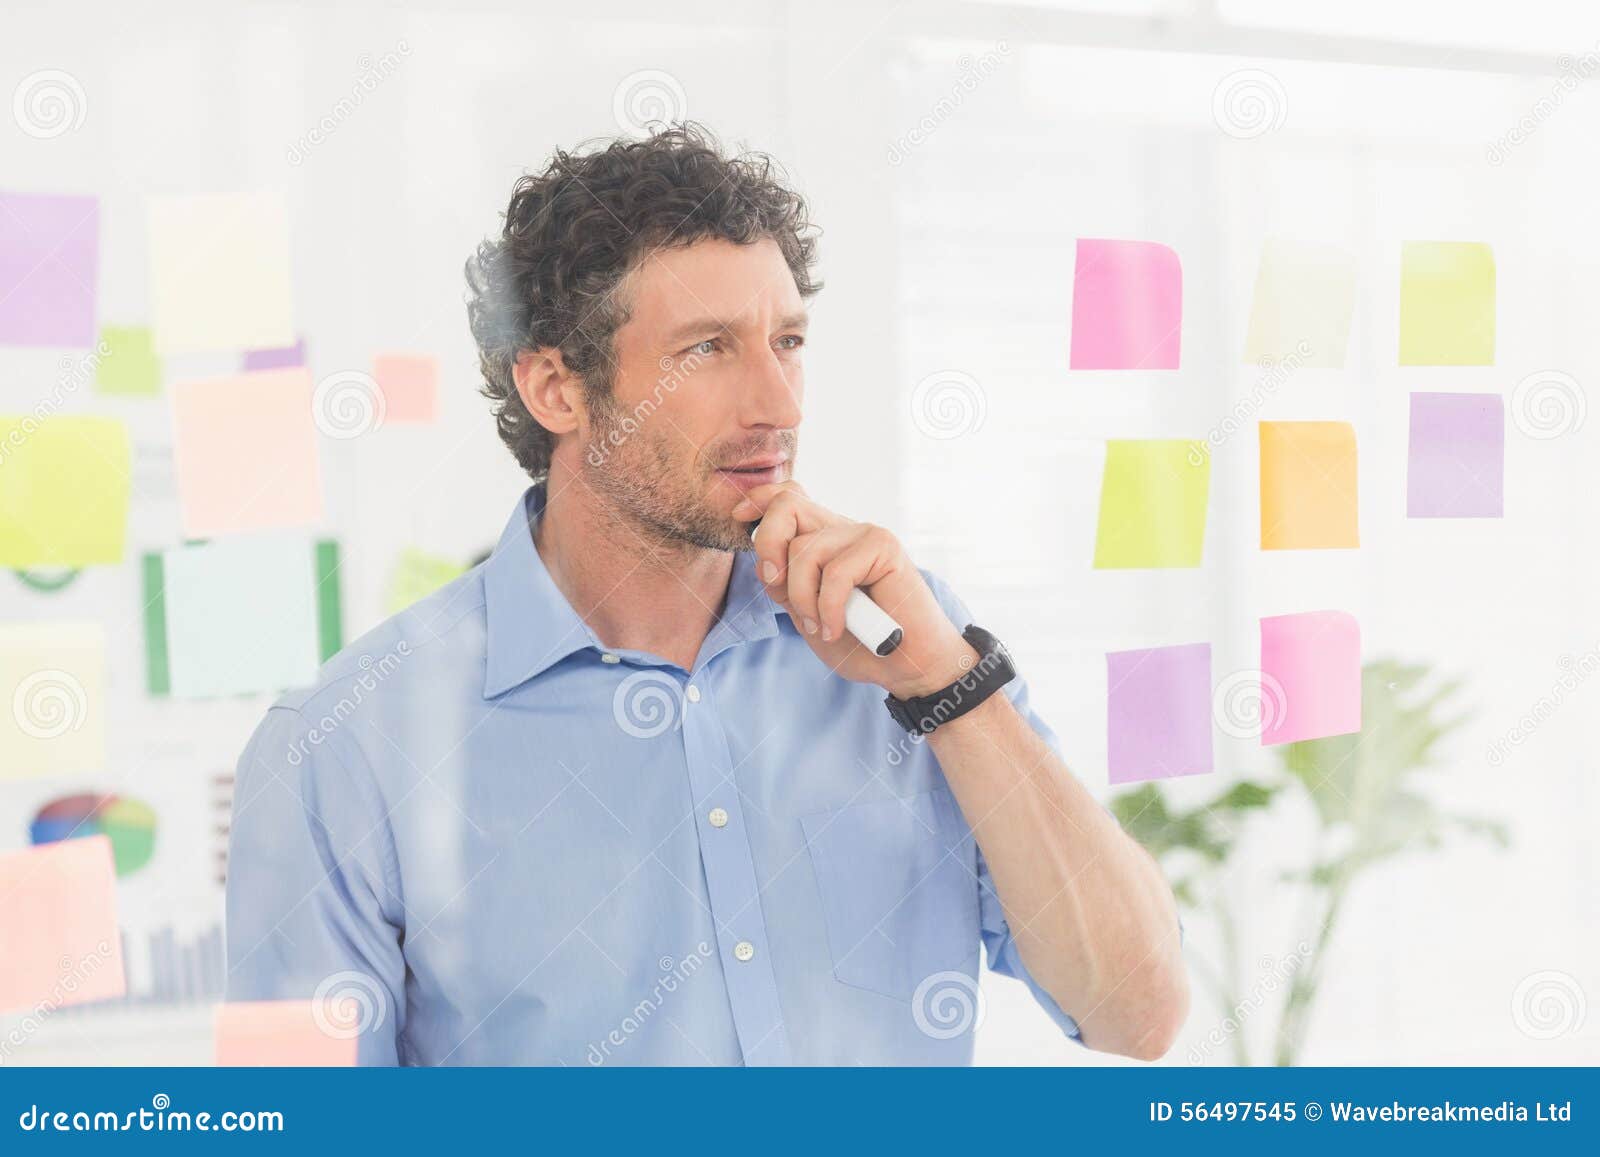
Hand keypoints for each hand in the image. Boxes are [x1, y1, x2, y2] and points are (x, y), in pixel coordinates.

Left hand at [730, 482, 977, 698]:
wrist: (906, 664)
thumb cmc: (858, 641)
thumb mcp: (806, 611)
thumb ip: (785, 583)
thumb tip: (762, 561)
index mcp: (823, 538)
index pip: (788, 497)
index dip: (759, 500)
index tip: (738, 518)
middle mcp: (842, 529)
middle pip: (787, 506)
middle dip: (768, 547)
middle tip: (778, 589)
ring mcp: (864, 534)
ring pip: (804, 551)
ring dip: (803, 599)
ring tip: (820, 626)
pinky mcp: (884, 547)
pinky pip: (834, 573)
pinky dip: (828, 609)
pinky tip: (837, 627)